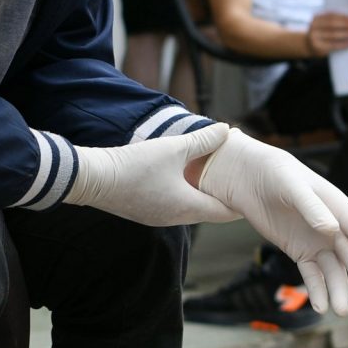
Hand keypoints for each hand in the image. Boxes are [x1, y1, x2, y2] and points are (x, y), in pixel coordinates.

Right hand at [66, 123, 238, 226]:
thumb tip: (227, 129)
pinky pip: (172, 204)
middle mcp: (176, 218)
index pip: (225, 212)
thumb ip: (203, 140)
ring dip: (201, 194)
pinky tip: (181, 178)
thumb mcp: (174, 148)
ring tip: (212, 178)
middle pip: (208, 210)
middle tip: (237, 182)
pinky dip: (183, 193)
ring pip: (189, 207)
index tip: (254, 194)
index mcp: (189, 207)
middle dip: (222, 196)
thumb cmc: (135, 165)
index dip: (241, 203)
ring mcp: (158, 217)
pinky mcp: (144, 211)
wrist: (93, 179)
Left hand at [196, 130, 347, 313]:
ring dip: (339, 290)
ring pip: (334, 270)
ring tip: (340, 311)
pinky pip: (312, 274)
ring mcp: (316, 241)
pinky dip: (317, 290)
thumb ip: (312, 207)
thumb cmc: (276, 174)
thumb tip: (332, 229)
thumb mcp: (292, 186)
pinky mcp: (300, 251)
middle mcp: (333, 227)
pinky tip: (320, 306)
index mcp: (339, 207)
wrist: (250, 177)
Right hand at [304, 11, 347, 56]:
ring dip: (346, 34)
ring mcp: (314, 38)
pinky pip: (333, 45)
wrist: (309, 46)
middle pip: (332, 24)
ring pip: (333, 35)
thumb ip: (334, 21)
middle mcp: (313, 27)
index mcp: (316, 18)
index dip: (343, 17)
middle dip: (345, 25)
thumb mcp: (324, 25)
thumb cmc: (322, 33)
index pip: (331, 15)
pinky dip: (343, 44)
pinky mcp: (318, 48)